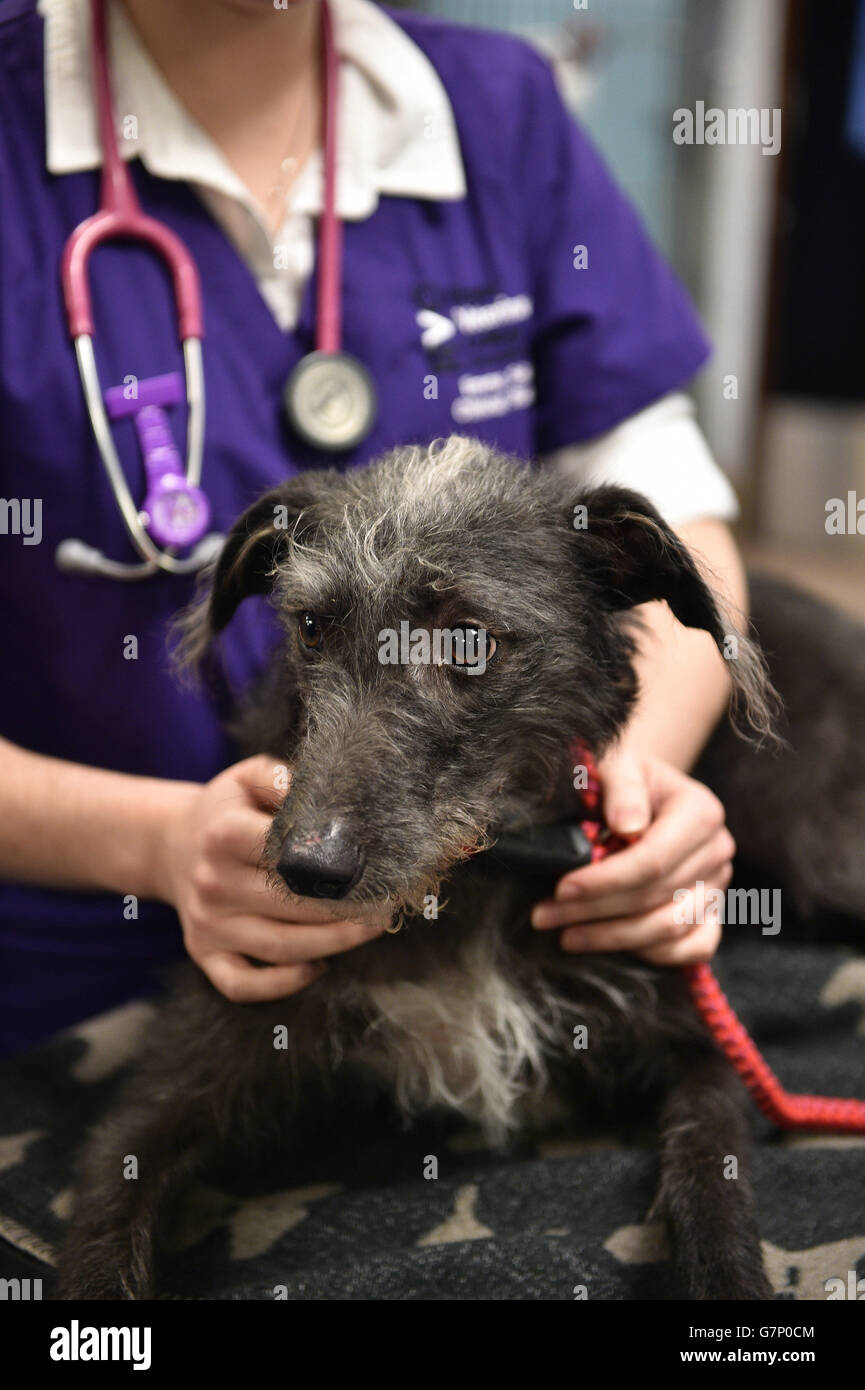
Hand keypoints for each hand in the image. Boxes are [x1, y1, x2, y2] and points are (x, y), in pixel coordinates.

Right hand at [154, 755, 388, 1000]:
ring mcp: (207, 923)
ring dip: (333, 943)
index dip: (334, 861)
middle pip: (291, 905)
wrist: (170, 843)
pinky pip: (242, 984)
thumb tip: (329, 799)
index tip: (372, 864)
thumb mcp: (249, 778)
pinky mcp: (203, 952)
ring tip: (372, 929)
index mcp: (223, 834)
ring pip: (279, 947)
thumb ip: (285, 779)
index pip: (287, 854)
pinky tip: (318, 966)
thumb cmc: (227, 810)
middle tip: (387, 902)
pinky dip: (282, 984)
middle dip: (348, 907)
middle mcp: (212, 882)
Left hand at [530, 750, 733, 964]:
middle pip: (654, 897)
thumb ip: (622, 789)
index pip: (652, 860)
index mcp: (701, 811)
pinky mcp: (712, 912)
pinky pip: (693, 948)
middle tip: (545, 915)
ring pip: (670, 928)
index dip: (605, 881)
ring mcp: (718, 885)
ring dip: (613, 938)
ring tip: (565, 934)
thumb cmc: (624, 783)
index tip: (561, 888)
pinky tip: (608, 944)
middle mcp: (716, 850)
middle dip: (595, 911)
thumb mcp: (618, 766)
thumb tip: (627, 826)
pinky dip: (652, 953)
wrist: (645, 794)